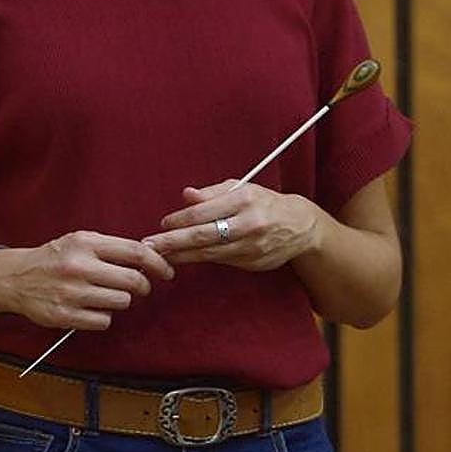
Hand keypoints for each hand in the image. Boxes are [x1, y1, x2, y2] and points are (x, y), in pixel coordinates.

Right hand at [0, 232, 173, 331]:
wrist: (14, 278)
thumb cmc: (54, 259)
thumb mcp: (79, 241)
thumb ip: (111, 248)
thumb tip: (151, 255)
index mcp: (85, 243)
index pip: (135, 252)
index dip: (158, 263)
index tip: (167, 271)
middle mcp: (78, 266)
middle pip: (132, 280)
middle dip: (142, 286)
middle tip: (139, 287)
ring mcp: (71, 292)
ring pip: (121, 302)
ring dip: (120, 301)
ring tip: (106, 295)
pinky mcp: (65, 315)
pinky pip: (103, 321)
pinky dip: (103, 316)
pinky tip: (91, 308)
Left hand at [143, 180, 322, 270]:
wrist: (301, 226)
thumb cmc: (263, 203)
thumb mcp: (242, 188)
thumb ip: (212, 192)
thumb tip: (186, 195)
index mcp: (244, 200)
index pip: (204, 211)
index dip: (180, 219)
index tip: (161, 224)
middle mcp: (249, 224)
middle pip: (204, 235)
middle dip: (173, 241)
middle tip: (149, 245)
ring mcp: (252, 246)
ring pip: (210, 253)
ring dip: (182, 255)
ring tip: (159, 255)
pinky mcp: (253, 262)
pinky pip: (221, 261)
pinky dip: (200, 260)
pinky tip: (183, 259)